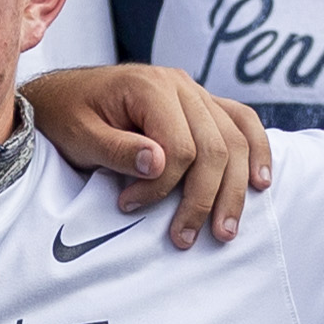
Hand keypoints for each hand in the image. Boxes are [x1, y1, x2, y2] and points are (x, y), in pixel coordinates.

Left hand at [25, 65, 272, 248]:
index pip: (181, 147)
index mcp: (149, 86)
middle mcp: (181, 85)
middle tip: (186, 238)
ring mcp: (196, 92)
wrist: (62, 95)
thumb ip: (118, 150)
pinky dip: (257, 151)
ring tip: (225, 229)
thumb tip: (159, 164)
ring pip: (235, 140)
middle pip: (215, 146)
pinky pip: (242, 122)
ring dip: (234, 188)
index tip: (128, 206)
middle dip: (205, 199)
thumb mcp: (80, 135)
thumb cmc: (67, 116)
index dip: (161, 186)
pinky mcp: (203, 103)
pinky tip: (260, 181)